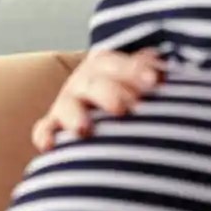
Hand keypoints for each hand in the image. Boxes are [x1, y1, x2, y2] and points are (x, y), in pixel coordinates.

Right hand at [32, 48, 164, 151]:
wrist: (100, 100)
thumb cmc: (132, 91)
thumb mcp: (142, 76)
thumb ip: (152, 74)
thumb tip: (166, 75)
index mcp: (107, 65)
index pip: (120, 64)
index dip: (136, 70)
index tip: (156, 81)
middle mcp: (85, 82)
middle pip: (95, 84)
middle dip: (109, 93)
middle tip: (122, 108)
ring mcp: (67, 103)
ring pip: (68, 106)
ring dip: (75, 116)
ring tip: (84, 129)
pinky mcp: (54, 124)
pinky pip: (44, 129)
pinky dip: (45, 135)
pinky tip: (50, 145)